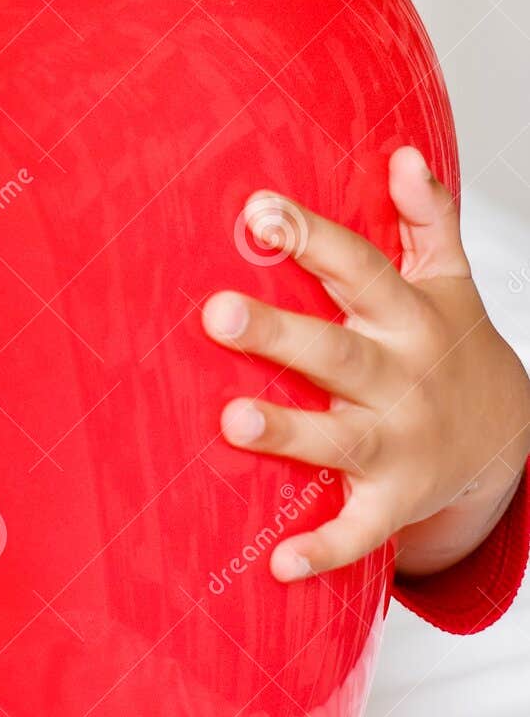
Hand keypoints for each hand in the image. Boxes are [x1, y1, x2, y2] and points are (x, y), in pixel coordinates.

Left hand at [201, 146, 529, 581]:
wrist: (508, 441)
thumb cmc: (448, 345)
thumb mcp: (447, 282)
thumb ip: (426, 219)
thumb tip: (404, 153)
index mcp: (408, 317)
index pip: (359, 269)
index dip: (311, 239)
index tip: (259, 211)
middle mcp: (401, 379)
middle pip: (336, 354)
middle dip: (278, 335)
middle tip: (215, 311)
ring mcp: (399, 444)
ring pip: (339, 441)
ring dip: (288, 434)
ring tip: (230, 421)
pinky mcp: (394, 501)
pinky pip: (360, 530)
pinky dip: (324, 549)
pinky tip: (280, 563)